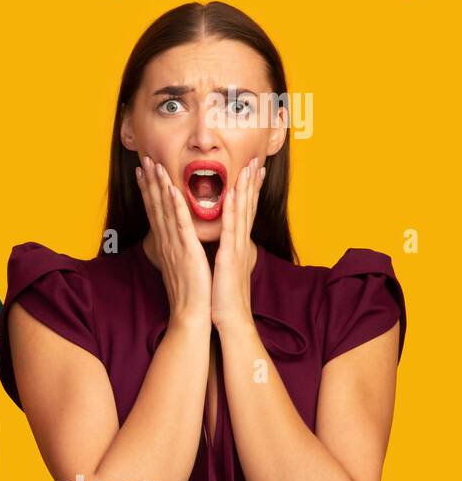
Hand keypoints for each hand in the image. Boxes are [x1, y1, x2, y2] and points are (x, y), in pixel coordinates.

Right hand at [135, 155, 211, 326]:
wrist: (191, 315)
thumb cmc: (190, 294)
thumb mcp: (182, 267)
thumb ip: (178, 250)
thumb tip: (177, 241)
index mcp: (167, 244)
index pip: (156, 212)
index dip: (149, 190)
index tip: (144, 172)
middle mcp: (166, 242)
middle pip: (155, 206)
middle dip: (149, 181)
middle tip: (144, 160)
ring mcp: (174, 245)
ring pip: (164, 210)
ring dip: (159, 186)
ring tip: (153, 165)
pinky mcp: (186, 251)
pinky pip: (179, 224)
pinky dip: (175, 206)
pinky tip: (171, 189)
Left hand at [211, 156, 263, 329]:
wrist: (229, 320)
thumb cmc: (224, 297)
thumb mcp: (227, 269)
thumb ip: (229, 253)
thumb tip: (229, 245)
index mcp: (238, 246)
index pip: (245, 213)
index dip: (249, 191)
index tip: (252, 171)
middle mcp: (241, 244)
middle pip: (247, 208)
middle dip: (251, 183)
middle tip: (255, 160)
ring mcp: (237, 250)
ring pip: (241, 213)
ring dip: (244, 189)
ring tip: (247, 168)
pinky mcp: (229, 258)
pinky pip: (229, 231)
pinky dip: (231, 211)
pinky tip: (231, 194)